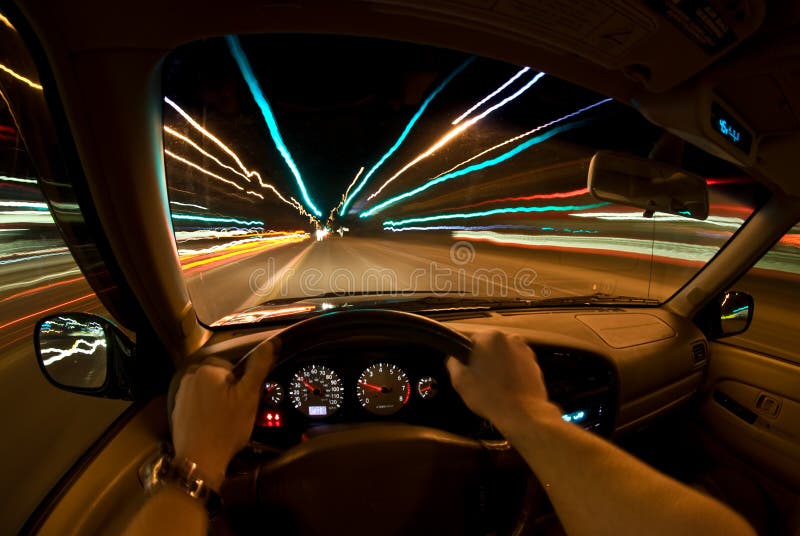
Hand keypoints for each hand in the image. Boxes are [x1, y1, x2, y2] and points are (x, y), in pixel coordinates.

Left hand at [170, 339, 276, 489]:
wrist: (200, 460)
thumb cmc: (227, 427)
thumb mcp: (249, 396)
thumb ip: (258, 366)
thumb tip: (270, 343)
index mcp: (206, 369)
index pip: (231, 367)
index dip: (241, 383)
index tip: (244, 401)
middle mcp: (189, 377)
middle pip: (218, 378)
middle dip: (228, 391)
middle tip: (237, 412)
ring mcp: (180, 395)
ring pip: (207, 391)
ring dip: (217, 401)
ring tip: (225, 421)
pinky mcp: (176, 411)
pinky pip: (197, 404)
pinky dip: (205, 411)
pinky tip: (212, 426)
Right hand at [447, 331, 557, 431]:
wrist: (522, 414)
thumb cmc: (489, 396)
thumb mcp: (459, 380)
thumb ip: (453, 362)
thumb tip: (455, 357)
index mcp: (490, 337)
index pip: (472, 340)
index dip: (467, 357)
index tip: (467, 370)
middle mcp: (511, 339)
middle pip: (490, 347)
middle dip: (484, 360)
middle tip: (479, 380)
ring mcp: (526, 352)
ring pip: (504, 356)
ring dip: (499, 366)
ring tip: (495, 386)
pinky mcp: (535, 365)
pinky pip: (517, 366)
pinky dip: (512, 374)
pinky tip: (507, 389)